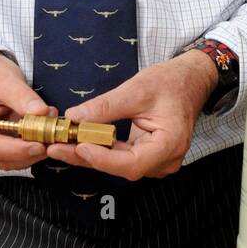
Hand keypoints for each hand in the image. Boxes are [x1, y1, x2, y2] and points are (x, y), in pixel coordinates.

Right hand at [0, 52, 58, 170]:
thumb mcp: (6, 81)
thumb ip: (24, 97)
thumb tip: (42, 113)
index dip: (17, 150)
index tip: (40, 145)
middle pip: (0, 158)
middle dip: (28, 152)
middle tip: (52, 139)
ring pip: (8, 162)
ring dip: (31, 153)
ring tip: (49, 134)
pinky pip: (11, 158)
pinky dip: (28, 151)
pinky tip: (41, 139)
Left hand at [44, 51, 217, 179]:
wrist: (191, 80)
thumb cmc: (172, 83)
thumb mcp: (137, 90)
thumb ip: (105, 107)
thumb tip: (74, 117)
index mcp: (169, 145)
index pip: (131, 164)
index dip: (102, 159)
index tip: (77, 146)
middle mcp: (165, 160)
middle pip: (120, 167)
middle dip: (87, 157)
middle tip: (55, 147)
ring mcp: (157, 161)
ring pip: (117, 164)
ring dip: (89, 155)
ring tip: (60, 144)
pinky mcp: (148, 155)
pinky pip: (120, 157)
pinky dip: (100, 149)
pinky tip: (77, 141)